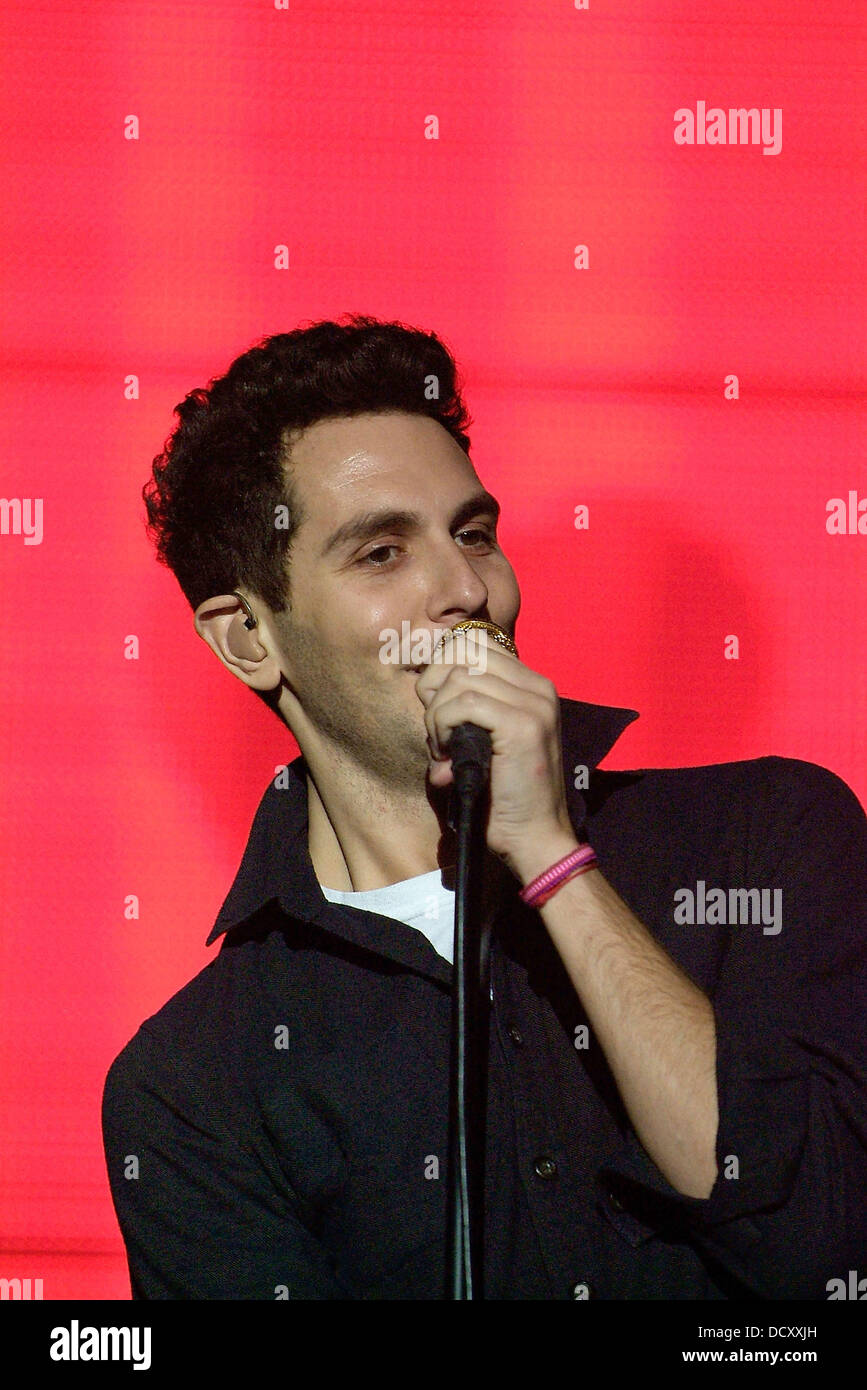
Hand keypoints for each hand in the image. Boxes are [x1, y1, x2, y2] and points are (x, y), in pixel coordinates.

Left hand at [414, 631, 577, 878]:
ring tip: (442, 749)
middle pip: (463, 648)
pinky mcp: (523, 725)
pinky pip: (464, 703)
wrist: (535, 839)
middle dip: (434, 686)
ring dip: (437, 714)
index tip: (438, 712)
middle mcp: (538, 687)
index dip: (443, 670)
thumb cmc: (504, 796)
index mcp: (532, 686)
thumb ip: (464, 707)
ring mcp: (534, 704)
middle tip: (436, 730)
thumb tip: (424, 684)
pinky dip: (443, 726)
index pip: (474, 642)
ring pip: (460, 676)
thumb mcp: (483, 741)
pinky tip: (447, 754)